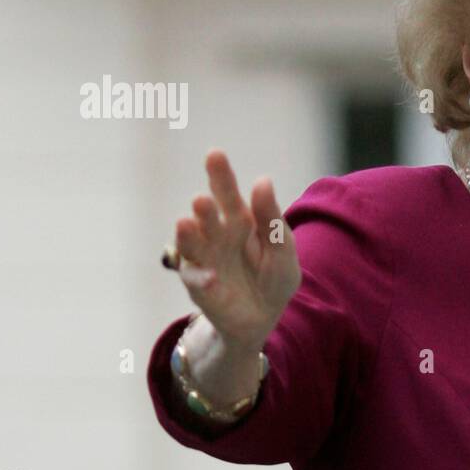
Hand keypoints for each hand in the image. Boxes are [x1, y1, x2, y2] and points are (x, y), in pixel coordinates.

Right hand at [170, 150, 300, 352]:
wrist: (266, 315)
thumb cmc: (274, 275)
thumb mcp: (282, 247)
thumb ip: (271, 218)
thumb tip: (263, 180)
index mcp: (240, 220)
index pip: (228, 193)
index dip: (220, 175)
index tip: (215, 154)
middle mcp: (217, 235)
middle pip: (207, 216)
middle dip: (203, 207)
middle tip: (202, 199)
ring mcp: (205, 259)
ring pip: (192, 242)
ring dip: (189, 234)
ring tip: (187, 223)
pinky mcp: (200, 286)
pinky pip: (196, 279)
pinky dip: (202, 277)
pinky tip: (212, 277)